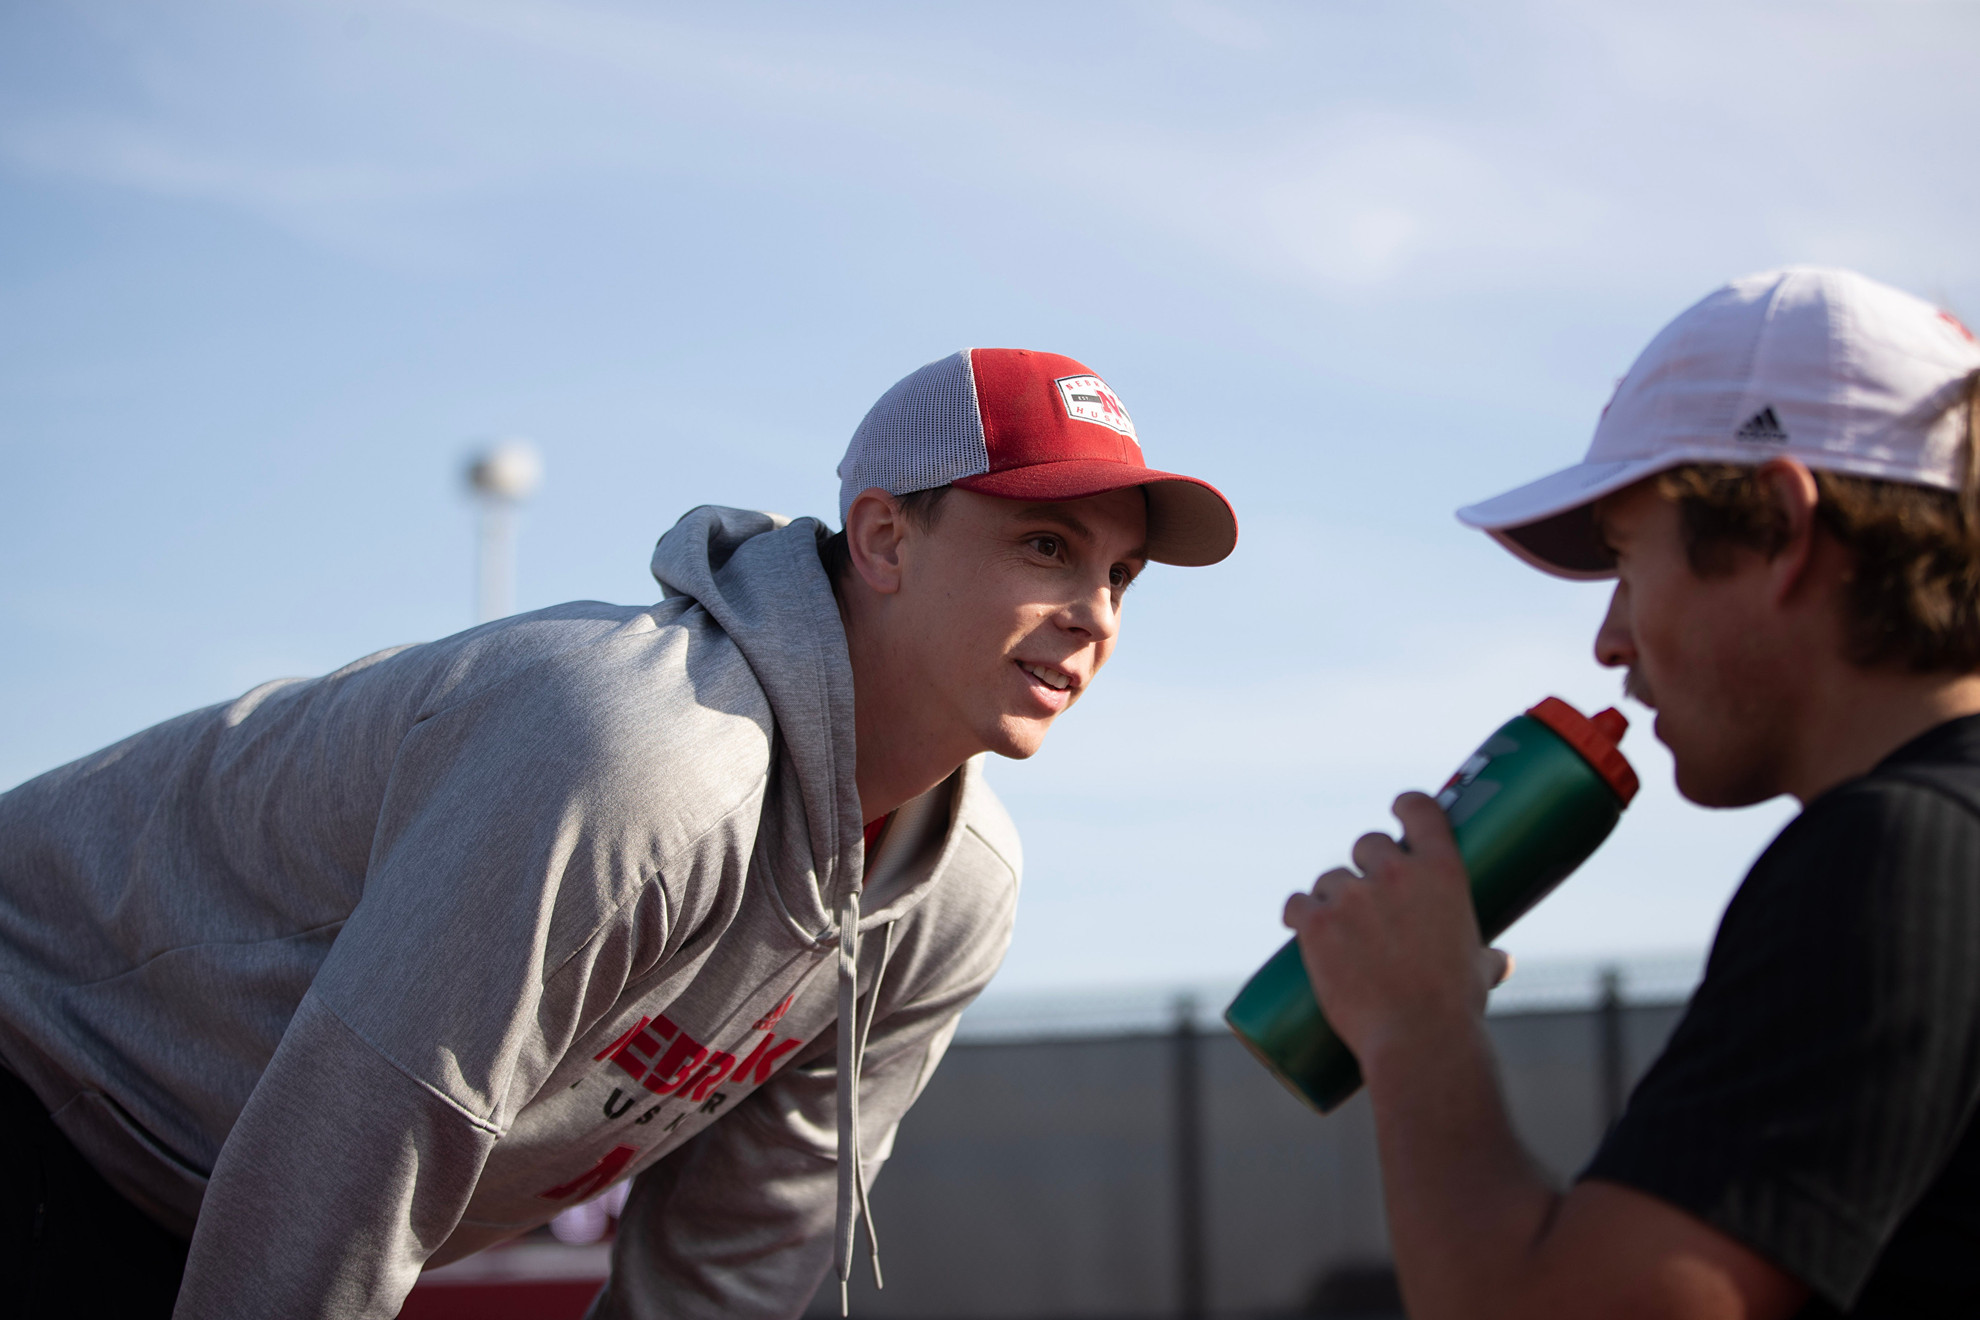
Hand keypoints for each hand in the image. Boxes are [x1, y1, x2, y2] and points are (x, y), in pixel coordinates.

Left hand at [1282, 792, 1509, 1067]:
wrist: (1418, 1039)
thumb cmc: (1457, 1008)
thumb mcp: (1479, 969)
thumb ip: (1488, 958)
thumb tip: (1501, 961)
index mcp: (1442, 871)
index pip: (1419, 808)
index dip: (1405, 806)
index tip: (1397, 812)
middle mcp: (1394, 872)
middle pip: (1367, 843)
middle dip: (1366, 865)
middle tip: (1369, 897)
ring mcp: (1351, 896)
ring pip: (1329, 878)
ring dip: (1332, 896)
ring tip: (1339, 929)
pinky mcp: (1316, 923)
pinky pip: (1297, 905)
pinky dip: (1299, 915)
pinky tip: (1299, 925)